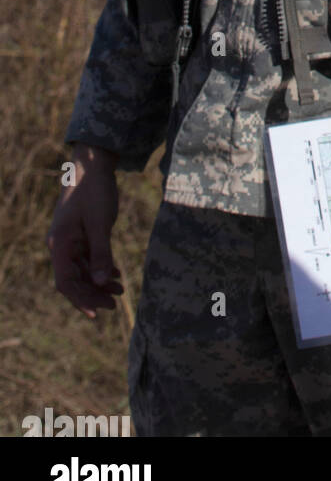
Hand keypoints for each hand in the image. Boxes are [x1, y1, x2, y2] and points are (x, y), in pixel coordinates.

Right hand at [47, 145, 123, 317]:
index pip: (66, 282)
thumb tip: (100, 283)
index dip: (81, 300)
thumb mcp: (100, 223)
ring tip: (120, 291)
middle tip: (115, 303)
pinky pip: (87, 258)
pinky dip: (100, 268)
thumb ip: (100, 253)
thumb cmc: (94, 191)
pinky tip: (115, 275)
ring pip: (82, 270)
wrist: (92, 166)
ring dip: (98, 282)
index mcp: (60, 244)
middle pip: (74, 279)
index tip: (97, 313)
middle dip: (93, 294)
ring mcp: (70, 241)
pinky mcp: (80, 235)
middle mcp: (61, 246)